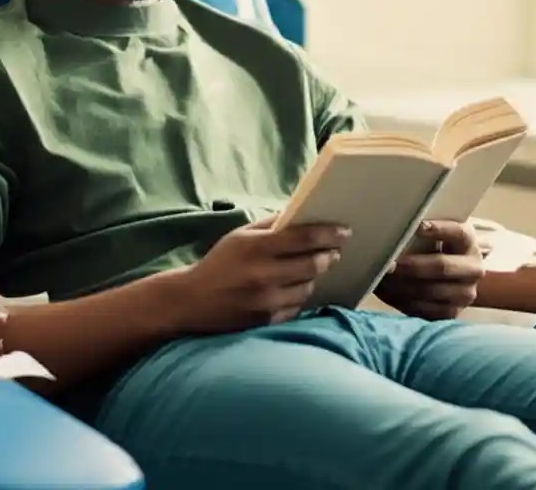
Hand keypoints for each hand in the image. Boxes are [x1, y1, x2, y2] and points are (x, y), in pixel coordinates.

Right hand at [176, 215, 348, 332]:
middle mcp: (263, 274)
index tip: (345, 231)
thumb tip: (302, 216)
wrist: (191, 301)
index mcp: (256, 247)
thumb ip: (270, 226)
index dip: (329, 234)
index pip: (304, 238)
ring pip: (308, 287)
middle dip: (328, 256)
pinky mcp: (267, 320)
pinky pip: (297, 307)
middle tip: (334, 251)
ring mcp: (266, 300)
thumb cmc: (219, 263)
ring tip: (312, 269)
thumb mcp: (239, 236)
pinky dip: (300, 296)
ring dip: (314, 277)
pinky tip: (295, 289)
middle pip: (313, 264)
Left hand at [375, 220, 484, 320]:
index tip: (418, 226)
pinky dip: (402, 301)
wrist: (453, 276)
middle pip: (442, 267)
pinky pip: (425, 310)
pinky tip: (387, 292)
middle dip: (412, 266)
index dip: (440, 230)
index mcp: (469, 243)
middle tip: (389, 263)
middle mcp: (473, 269)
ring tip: (382, 278)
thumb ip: (422, 231)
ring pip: (430, 291)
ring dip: (402, 285)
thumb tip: (393, 227)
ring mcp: (465, 294)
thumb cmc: (436, 247)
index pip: (458, 233)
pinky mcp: (452, 312)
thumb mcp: (436, 234)